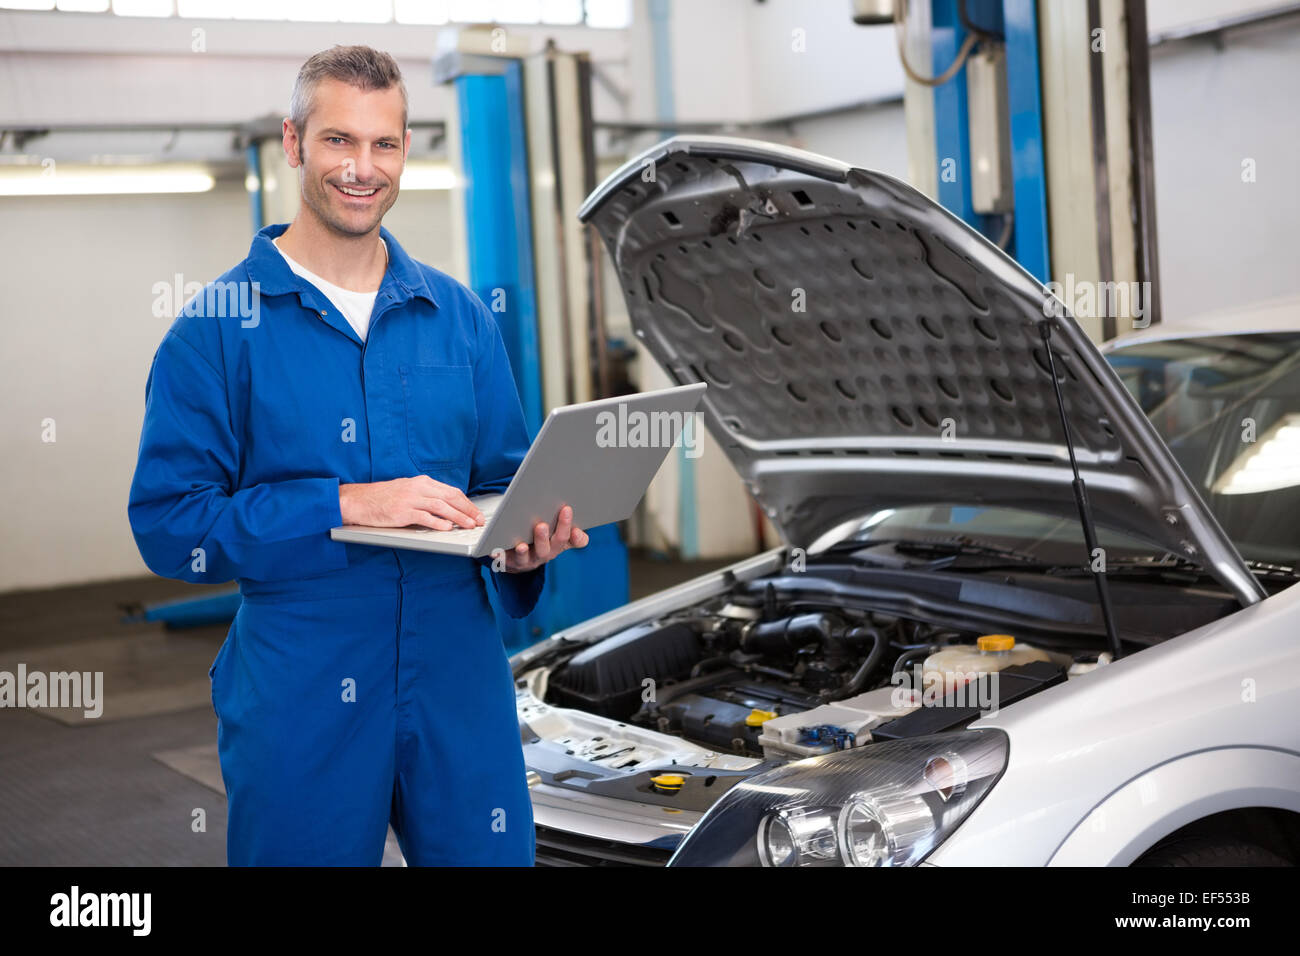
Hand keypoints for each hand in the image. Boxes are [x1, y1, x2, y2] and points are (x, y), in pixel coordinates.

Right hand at [339, 476, 484, 530]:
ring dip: (458, 516)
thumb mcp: (408, 491)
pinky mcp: (401, 511)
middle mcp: (418, 488)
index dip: (467, 503)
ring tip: (468, 525)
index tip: (477, 513)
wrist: (358, 500)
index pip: (451, 491)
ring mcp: (410, 499)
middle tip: (479, 520)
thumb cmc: (383, 498)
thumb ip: (426, 496)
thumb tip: (448, 507)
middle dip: (468, 509)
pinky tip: (447, 527)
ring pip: (441, 506)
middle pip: (450, 497)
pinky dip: (437, 522)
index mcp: (422, 482)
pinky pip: (423, 516)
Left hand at [495, 505, 588, 572]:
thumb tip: (573, 521)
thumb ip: (568, 525)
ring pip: (527, 557)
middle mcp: (546, 554)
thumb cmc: (540, 537)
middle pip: (550, 548)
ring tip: (521, 546)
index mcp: (559, 544)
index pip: (574, 541)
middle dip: (545, 537)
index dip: (576, 535)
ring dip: (524, 552)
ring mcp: (527, 560)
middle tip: (541, 526)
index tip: (570, 516)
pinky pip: (504, 560)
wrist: (519, 556)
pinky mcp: (509, 562)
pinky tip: (495, 551)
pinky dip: (500, 556)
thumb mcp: (556, 531)